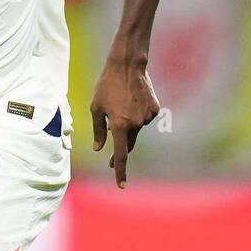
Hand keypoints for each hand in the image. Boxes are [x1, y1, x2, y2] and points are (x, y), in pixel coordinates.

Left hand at [90, 58, 159, 187]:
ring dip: (127, 125)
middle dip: (119, 151)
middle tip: (109, 160)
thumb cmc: (107, 85)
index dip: (120, 171)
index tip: (121, 185)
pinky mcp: (154, 110)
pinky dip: (137, 115)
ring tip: (119, 104)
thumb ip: (98, 131)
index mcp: (118, 126)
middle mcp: (135, 125)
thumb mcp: (95, 108)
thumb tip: (100, 148)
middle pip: (128, 145)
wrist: (128, 65)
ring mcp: (146, 117)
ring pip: (136, 130)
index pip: (120, 155)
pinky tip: (132, 100)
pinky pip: (143, 118)